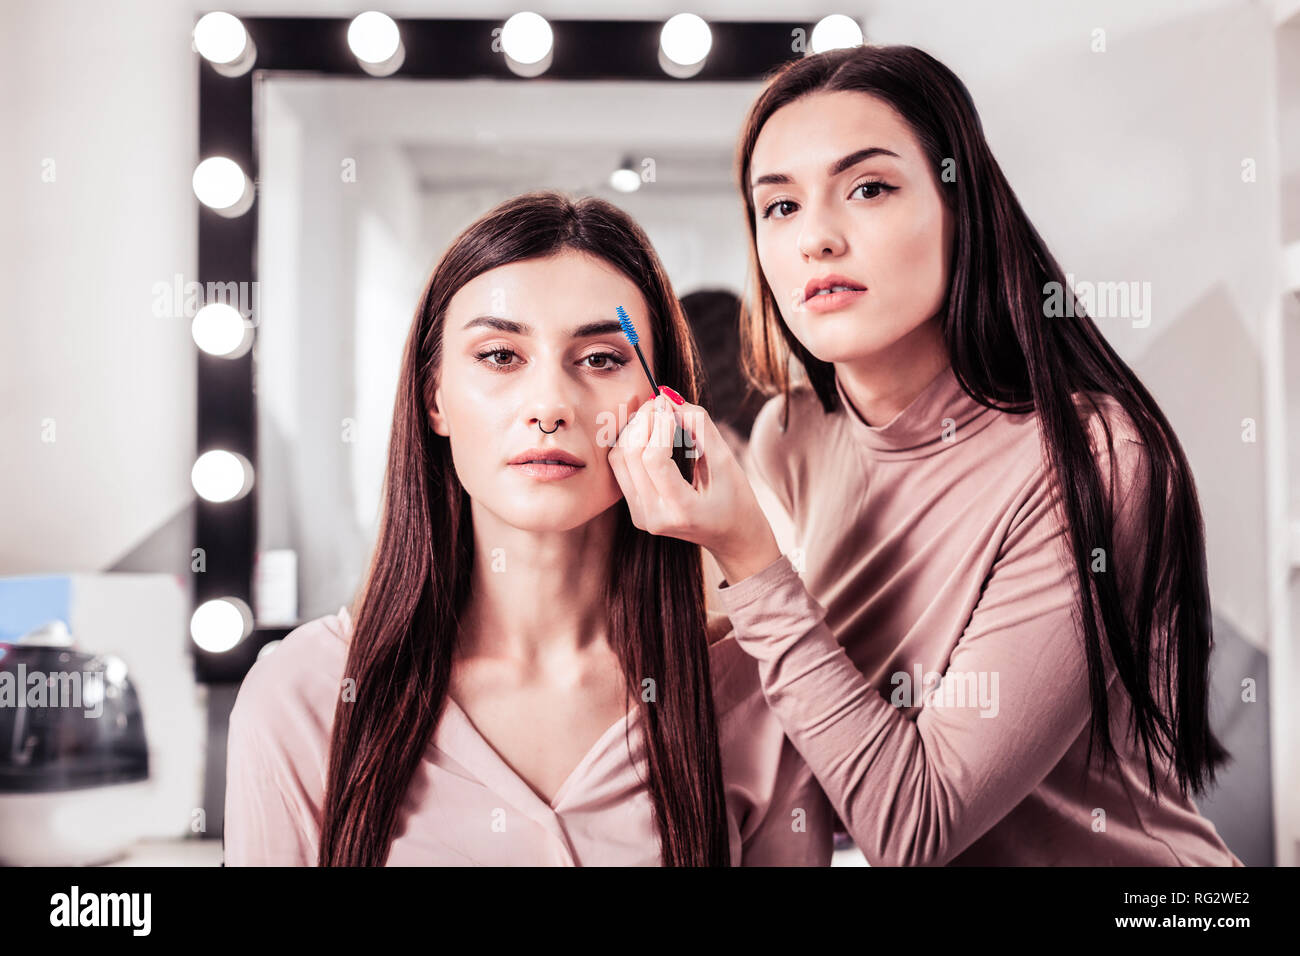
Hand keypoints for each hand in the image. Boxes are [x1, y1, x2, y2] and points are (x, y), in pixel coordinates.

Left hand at [607, 389, 783, 584]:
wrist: (731, 537)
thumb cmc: (736, 499)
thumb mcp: (726, 462)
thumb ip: (700, 427)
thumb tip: (670, 397)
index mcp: (680, 511)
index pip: (654, 459)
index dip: (659, 425)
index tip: (671, 404)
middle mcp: (653, 517)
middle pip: (630, 456)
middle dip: (643, 421)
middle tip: (660, 402)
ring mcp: (640, 516)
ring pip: (619, 459)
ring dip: (634, 430)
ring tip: (656, 414)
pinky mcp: (635, 509)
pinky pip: (621, 468)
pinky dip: (631, 443)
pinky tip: (650, 431)